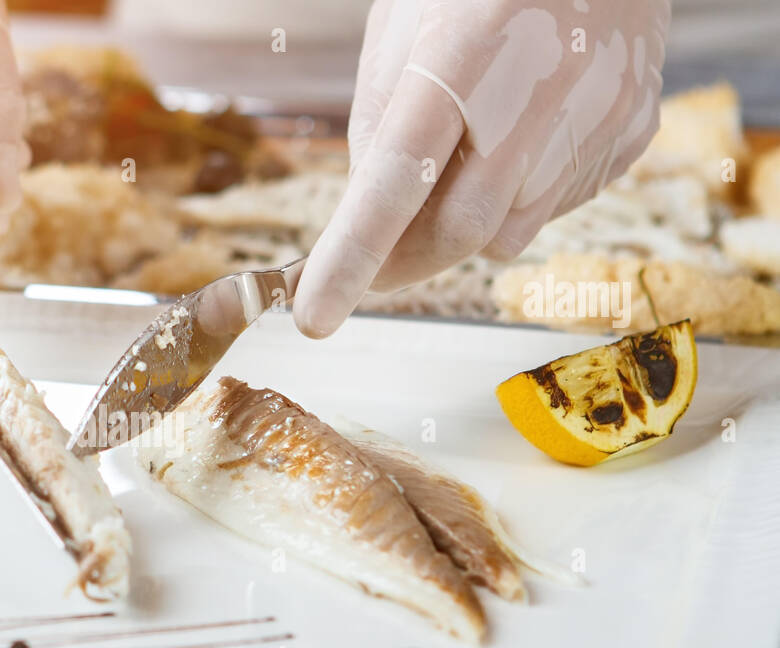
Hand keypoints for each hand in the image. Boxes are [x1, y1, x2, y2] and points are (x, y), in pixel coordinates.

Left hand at [295, 0, 669, 336]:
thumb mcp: (403, 29)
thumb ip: (379, 126)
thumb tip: (370, 224)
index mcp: (461, 55)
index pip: (395, 183)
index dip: (351, 259)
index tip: (316, 316)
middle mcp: (539, 89)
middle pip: (459, 231)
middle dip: (406, 261)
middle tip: (373, 264)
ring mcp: (599, 113)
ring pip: (508, 232)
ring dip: (467, 223)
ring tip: (469, 151)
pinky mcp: (632, 131)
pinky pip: (556, 208)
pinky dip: (520, 198)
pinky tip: (524, 136)